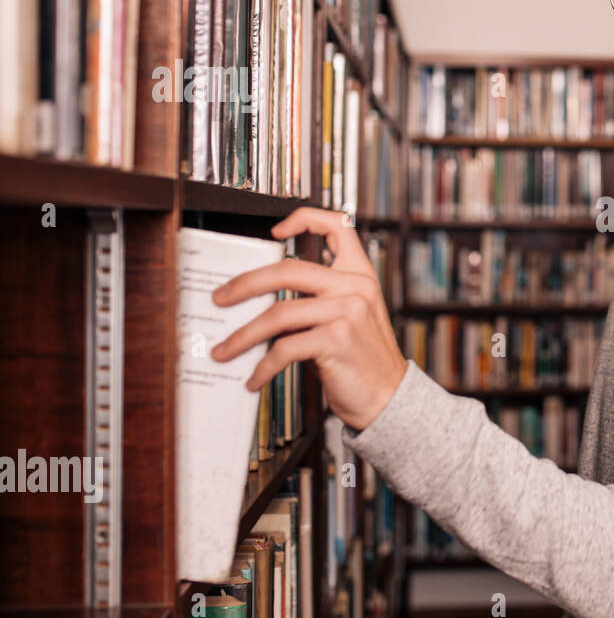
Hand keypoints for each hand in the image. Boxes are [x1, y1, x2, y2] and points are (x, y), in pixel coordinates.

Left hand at [209, 207, 407, 431]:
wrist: (390, 397)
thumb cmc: (363, 360)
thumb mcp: (352, 317)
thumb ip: (321, 298)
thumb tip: (262, 299)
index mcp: (360, 274)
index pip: (338, 225)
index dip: (305, 219)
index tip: (275, 231)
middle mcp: (356, 287)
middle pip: (288, 270)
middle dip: (245, 285)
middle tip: (220, 298)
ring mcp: (348, 312)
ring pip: (278, 313)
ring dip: (243, 336)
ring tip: (225, 351)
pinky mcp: (337, 340)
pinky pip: (284, 348)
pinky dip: (263, 367)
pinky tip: (255, 378)